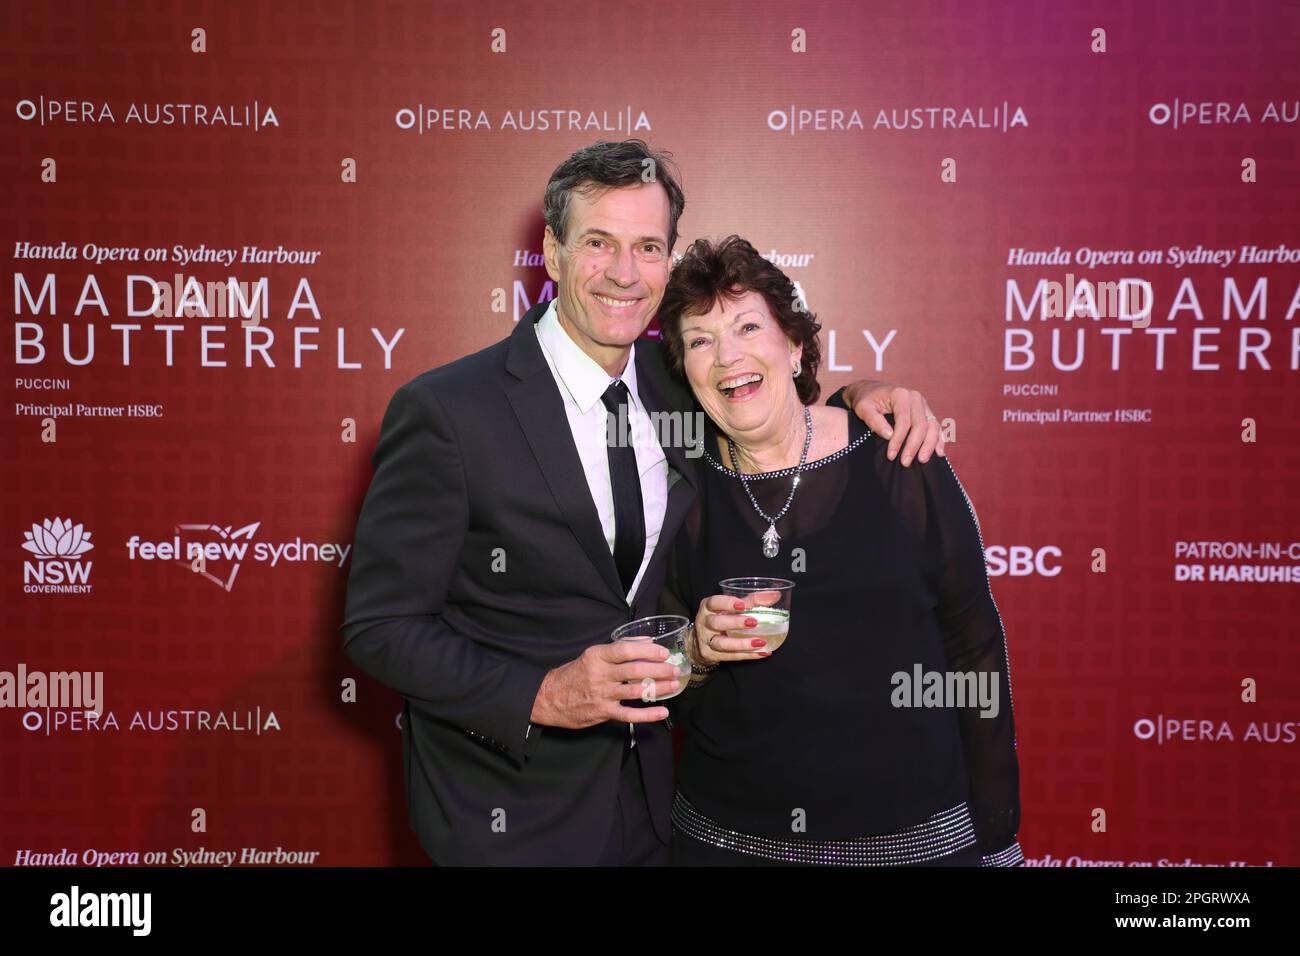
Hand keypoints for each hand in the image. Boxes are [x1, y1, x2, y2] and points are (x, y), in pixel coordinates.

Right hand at [529, 642, 679, 728]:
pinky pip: (629, 714)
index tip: (663, 652)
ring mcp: (602, 694)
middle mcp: (600, 674)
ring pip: (635, 691)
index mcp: (597, 656)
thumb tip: (647, 641)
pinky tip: (662, 712)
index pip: (625, 650)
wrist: (549, 698)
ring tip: (674, 686)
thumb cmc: (574, 674)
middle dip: (659, 670)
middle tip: (675, 669)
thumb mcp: (592, 655)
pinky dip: (647, 715)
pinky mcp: (603, 712)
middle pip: (634, 671)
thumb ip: (619, 647)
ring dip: (658, 689)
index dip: (647, 650)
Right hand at [689, 594, 775, 664]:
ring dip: (742, 643)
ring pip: (722, 643)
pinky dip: (748, 655)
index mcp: (708, 607)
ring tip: (761, 642)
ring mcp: (707, 640)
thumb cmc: (721, 618)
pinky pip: (731, 656)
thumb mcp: (730, 607)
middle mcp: (704, 623)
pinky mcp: (711, 655)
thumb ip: (751, 601)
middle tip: (754, 622)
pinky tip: (762, 652)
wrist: (701, 641)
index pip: (714, 602)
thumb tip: (775, 595)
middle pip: (717, 623)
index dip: (727, 603)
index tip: (743, 604)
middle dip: (735, 622)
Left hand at [844, 379, 944, 465]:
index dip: (898, 440)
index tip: (891, 456)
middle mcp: (916, 398)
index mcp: (901, 395)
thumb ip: (874, 421)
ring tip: (922, 460)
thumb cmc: (866, 400)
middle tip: (905, 462)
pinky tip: (939, 453)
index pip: (904, 421)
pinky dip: (939, 439)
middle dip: (914, 446)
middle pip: (921, 425)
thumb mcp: (863, 408)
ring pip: (933, 426)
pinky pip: (936, 426)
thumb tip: (889, 435)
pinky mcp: (926, 412)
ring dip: (929, 445)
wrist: (871, 390)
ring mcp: (923, 405)